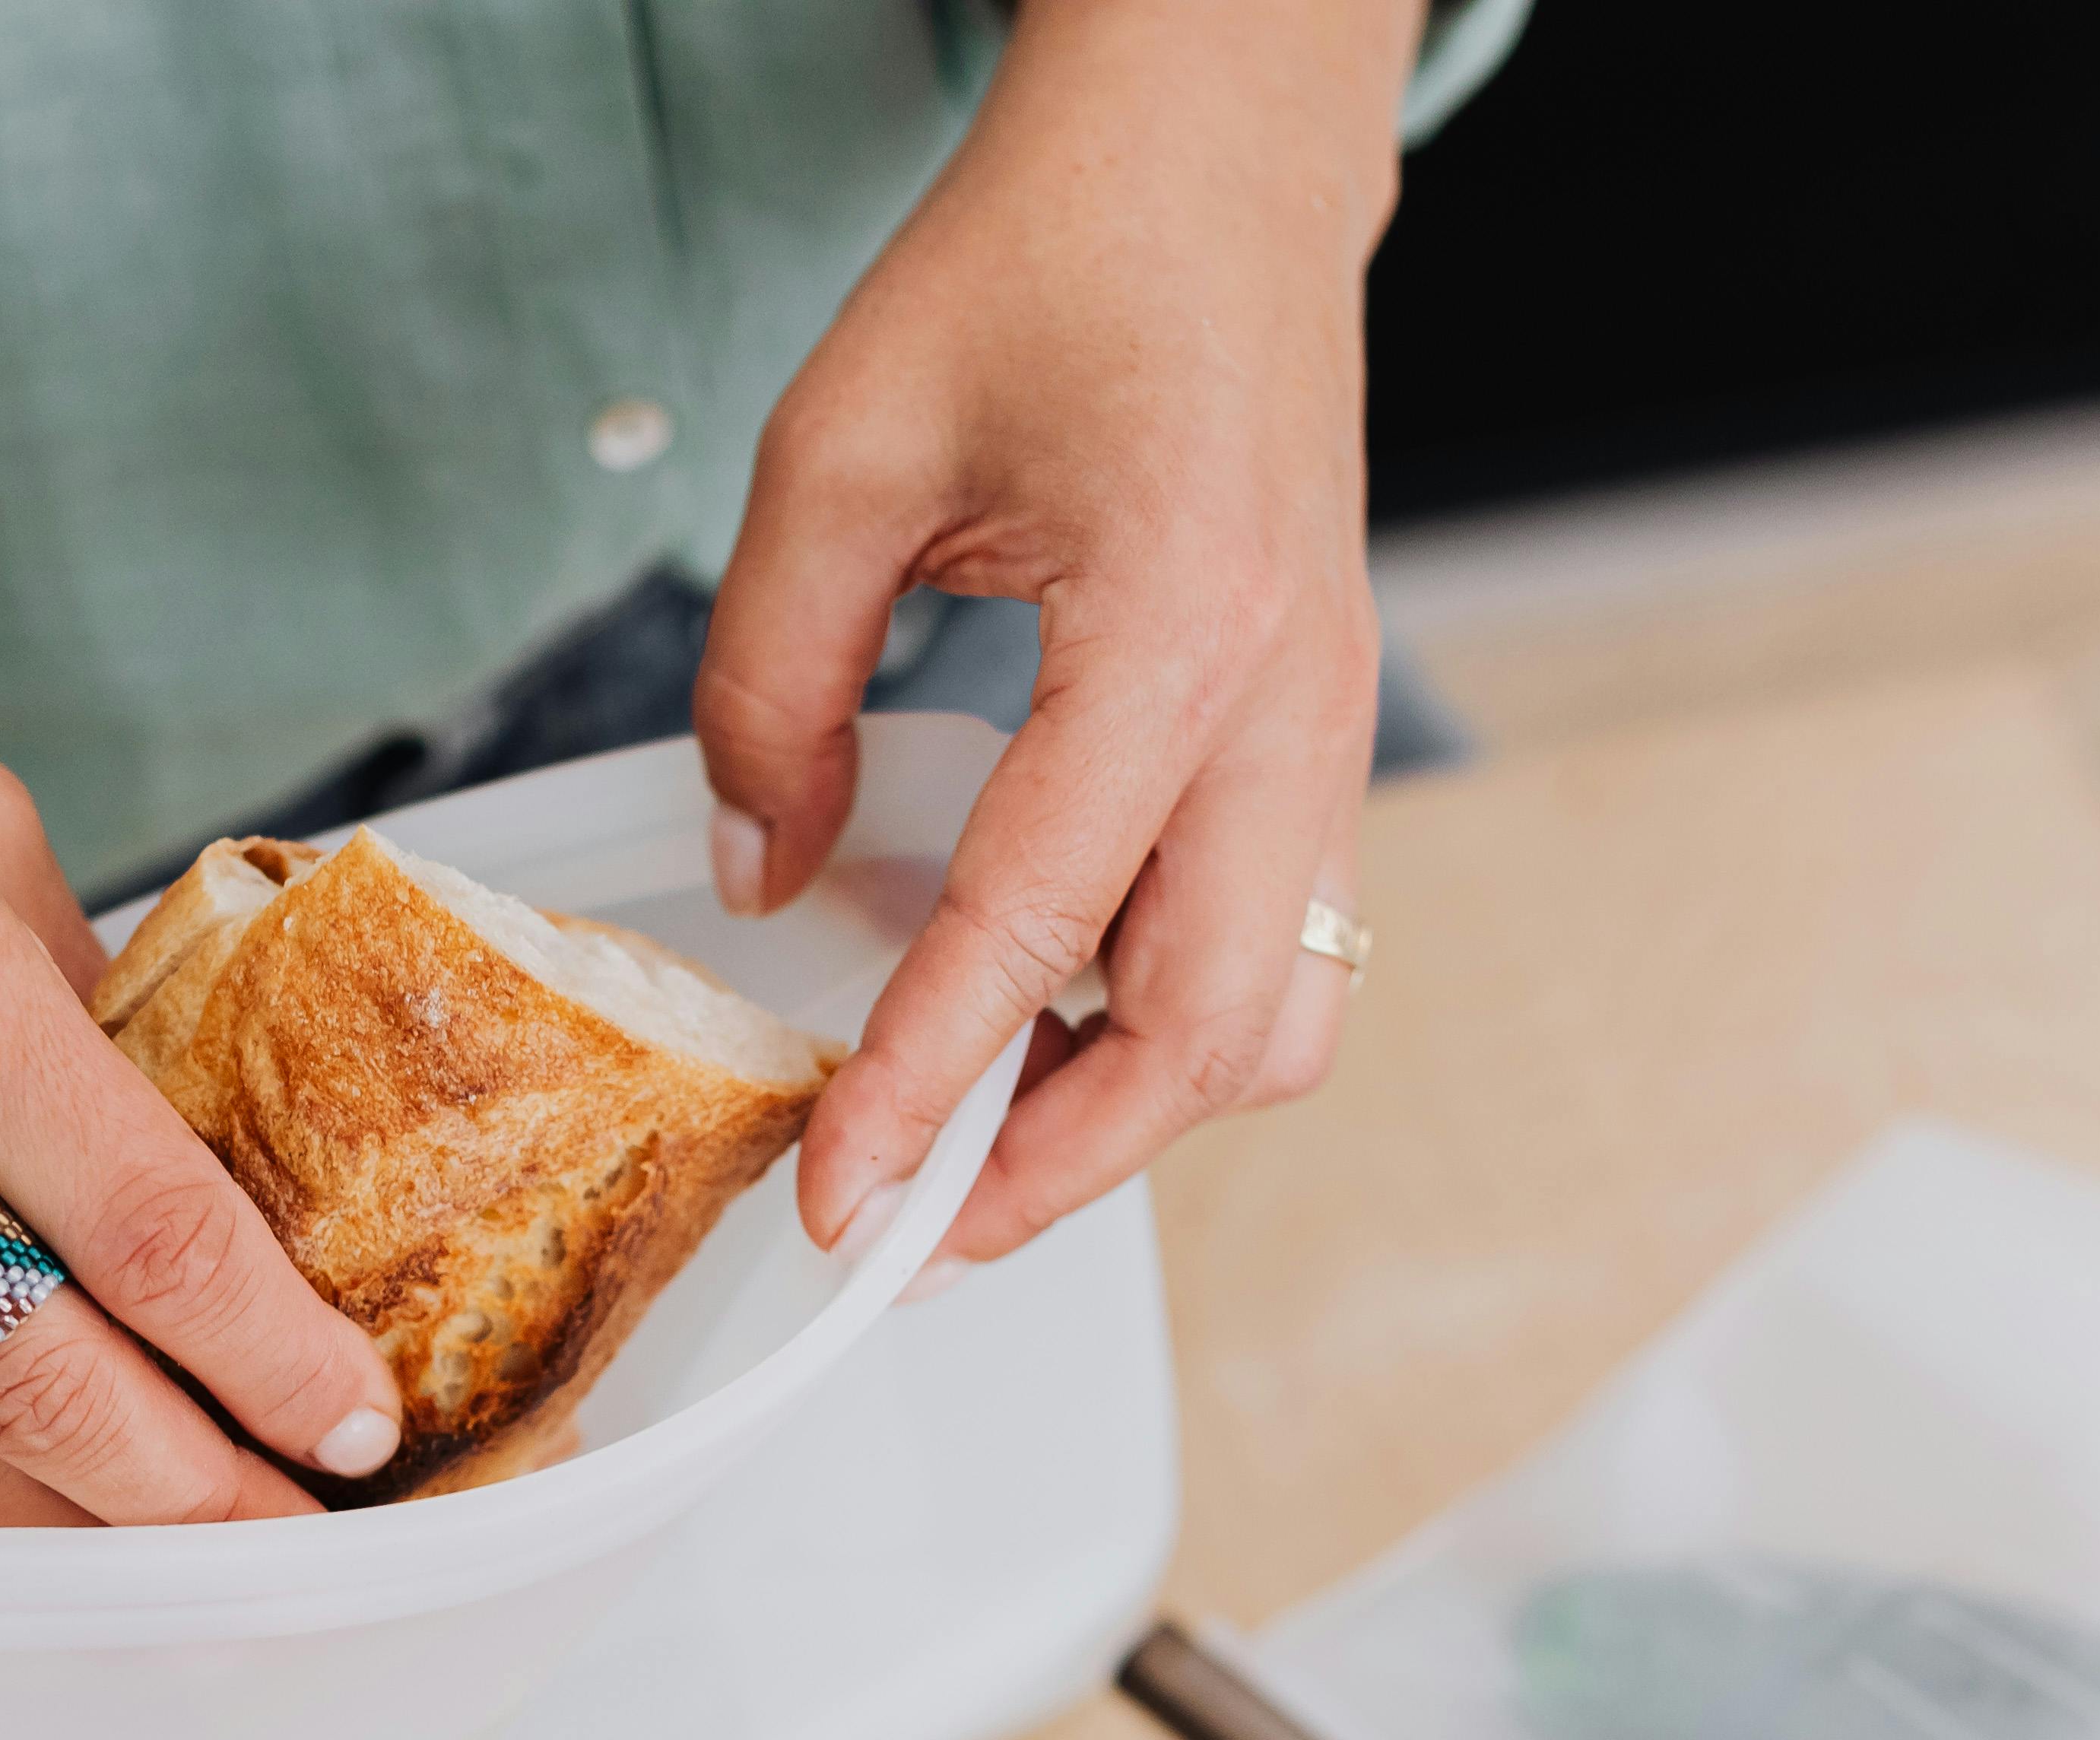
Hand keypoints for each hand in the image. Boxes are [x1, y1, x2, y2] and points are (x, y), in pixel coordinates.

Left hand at [694, 0, 1419, 1278]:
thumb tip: (766, 876)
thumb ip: (772, 681)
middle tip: (913, 1224)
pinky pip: (1288, 941)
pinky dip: (1175, 1021)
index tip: (840, 1199)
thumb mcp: (837, 453)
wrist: (1214, 155)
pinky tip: (1055, 1017)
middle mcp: (1291, 704)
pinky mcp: (1327, 733)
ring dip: (1136, 1109)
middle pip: (1209, 1036)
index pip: (1038, 927)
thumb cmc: (1050, 259)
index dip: (928, 1088)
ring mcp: (1333, 728)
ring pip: (1279, 1016)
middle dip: (1058, 1165)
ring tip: (986, 1136)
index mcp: (1174, 629)